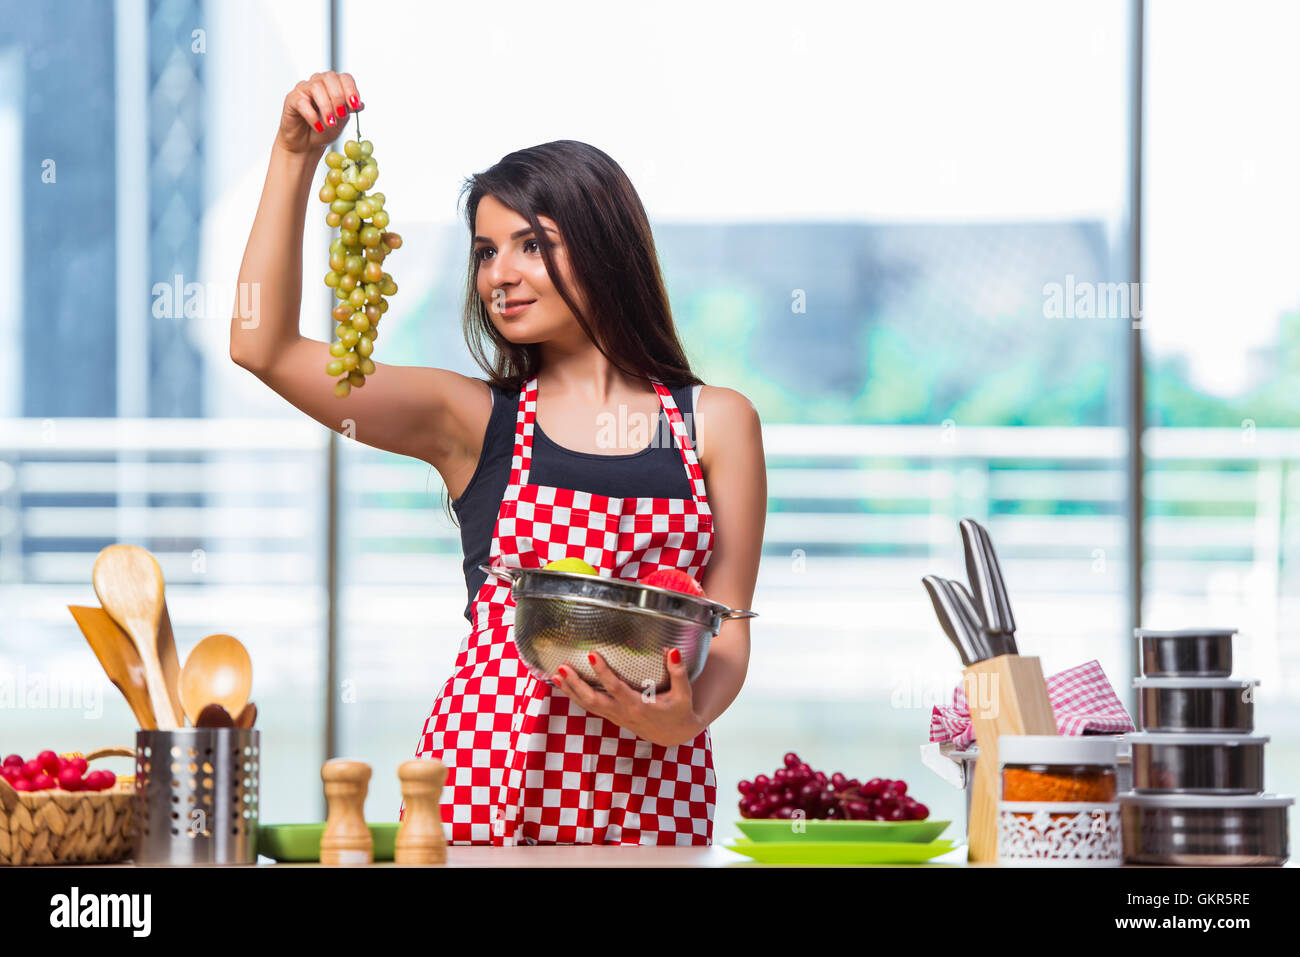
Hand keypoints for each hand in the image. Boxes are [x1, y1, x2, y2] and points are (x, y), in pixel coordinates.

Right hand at [276, 71, 364, 154]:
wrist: (307, 145)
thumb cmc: (325, 130)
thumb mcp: (342, 120)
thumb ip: (349, 110)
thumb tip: (361, 104)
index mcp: (334, 85)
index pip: (345, 77)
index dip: (351, 89)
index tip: (355, 105)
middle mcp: (318, 82)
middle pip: (330, 78)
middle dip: (338, 97)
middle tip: (341, 115)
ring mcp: (304, 89)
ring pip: (316, 87)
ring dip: (326, 107)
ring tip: (330, 123)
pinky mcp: (292, 99)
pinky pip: (302, 101)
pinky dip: (312, 116)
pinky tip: (318, 127)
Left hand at [551, 648, 703, 748]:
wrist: (675, 734)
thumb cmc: (680, 711)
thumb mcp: (684, 694)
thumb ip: (678, 672)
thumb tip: (672, 650)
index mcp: (639, 706)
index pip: (616, 688)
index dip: (602, 672)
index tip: (591, 655)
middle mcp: (623, 713)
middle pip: (593, 700)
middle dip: (576, 685)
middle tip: (562, 667)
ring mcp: (616, 717)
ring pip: (588, 706)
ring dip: (571, 691)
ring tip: (556, 674)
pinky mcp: (613, 717)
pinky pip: (590, 707)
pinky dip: (576, 697)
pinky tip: (565, 685)